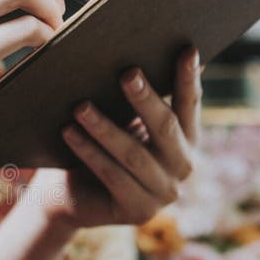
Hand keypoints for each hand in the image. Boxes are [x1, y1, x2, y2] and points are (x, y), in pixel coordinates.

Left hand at [28, 46, 201, 233]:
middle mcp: (183, 168)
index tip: (186, 49)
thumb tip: (135, 48)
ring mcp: (163, 194)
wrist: (71, 195)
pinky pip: (112, 176)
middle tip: (127, 73)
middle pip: (165, 128)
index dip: (187, 79)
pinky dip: (89, 152)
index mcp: (187, 140)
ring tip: (80, 106)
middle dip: (145, 99)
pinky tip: (69, 132)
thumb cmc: (98, 146)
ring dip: (104, 128)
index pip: (190, 105)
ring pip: (133, 154)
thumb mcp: (121, 121)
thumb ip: (135, 99)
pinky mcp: (137, 211)